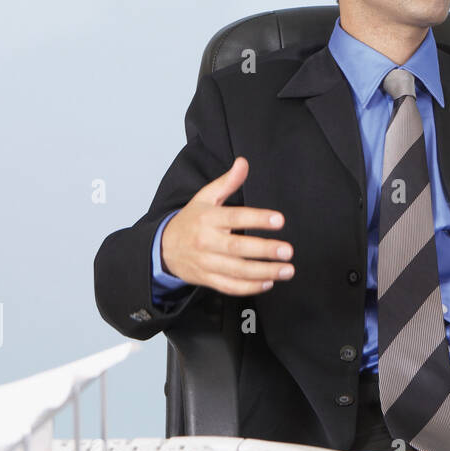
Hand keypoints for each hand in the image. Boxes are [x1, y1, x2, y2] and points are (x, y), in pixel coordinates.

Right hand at [160, 156, 294, 295]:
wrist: (162, 248)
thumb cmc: (190, 220)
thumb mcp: (204, 197)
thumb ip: (227, 182)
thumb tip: (243, 163)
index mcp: (208, 218)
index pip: (235, 217)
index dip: (257, 218)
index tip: (279, 220)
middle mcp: (207, 241)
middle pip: (237, 247)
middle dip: (264, 250)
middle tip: (287, 250)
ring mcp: (206, 263)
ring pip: (237, 271)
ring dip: (264, 272)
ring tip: (287, 270)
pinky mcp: (207, 279)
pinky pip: (230, 286)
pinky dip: (249, 287)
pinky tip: (269, 283)